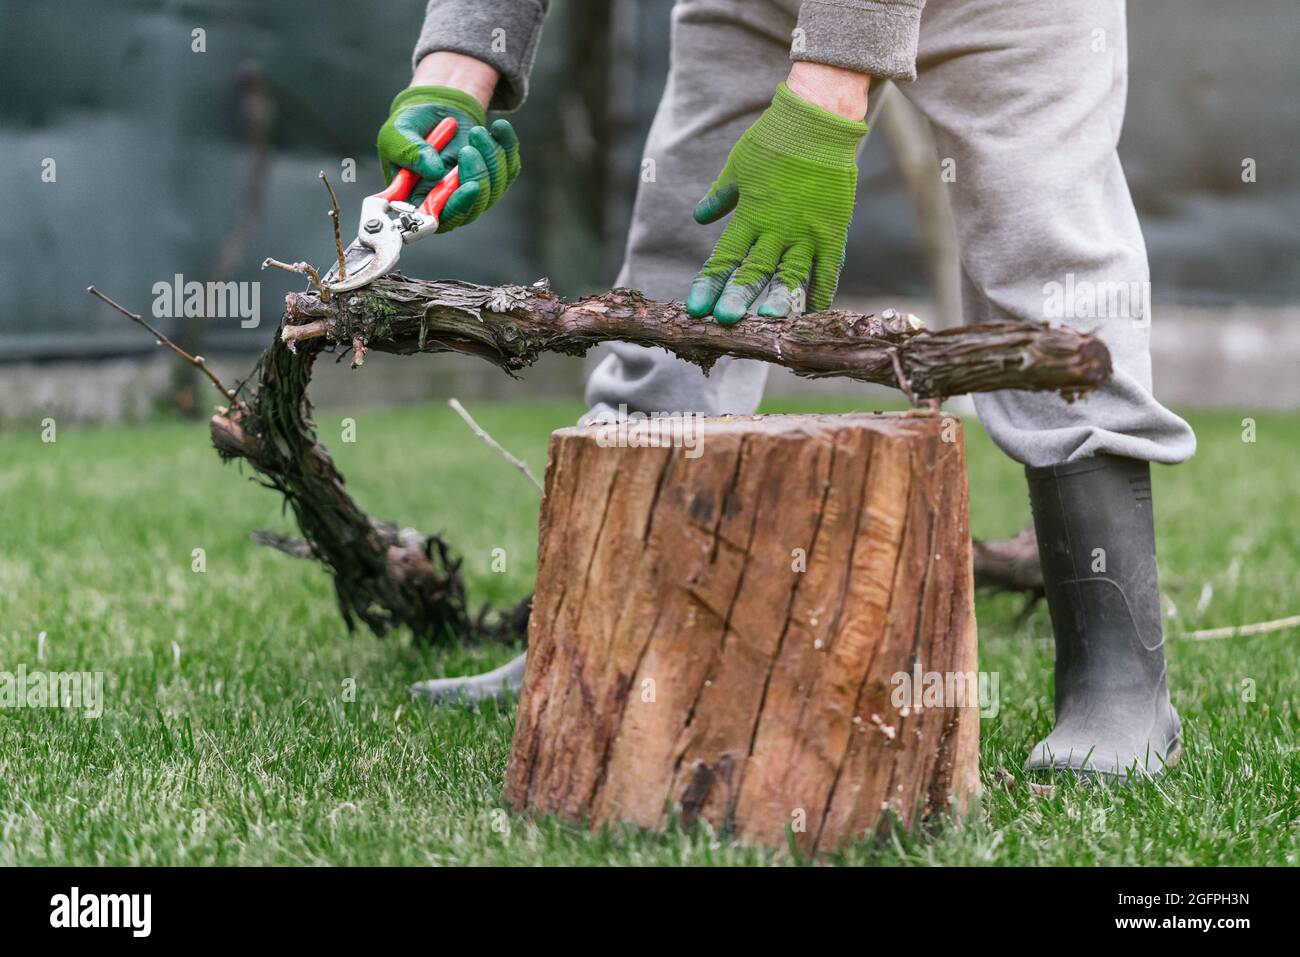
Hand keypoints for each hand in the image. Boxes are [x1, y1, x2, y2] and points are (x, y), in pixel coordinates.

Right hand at [376, 85, 520, 232]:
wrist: (431, 111)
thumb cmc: (409, 130)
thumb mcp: (397, 136)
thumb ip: (411, 153)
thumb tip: (435, 171)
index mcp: (423, 202)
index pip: (445, 219)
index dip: (459, 207)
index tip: (470, 186)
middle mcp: (453, 202)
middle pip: (476, 204)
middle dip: (476, 175)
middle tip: (468, 149)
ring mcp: (478, 191)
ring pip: (496, 185)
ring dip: (490, 157)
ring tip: (476, 131)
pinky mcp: (496, 174)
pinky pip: (511, 166)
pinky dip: (507, 146)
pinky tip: (499, 128)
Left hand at [685, 80, 867, 324]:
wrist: (819, 118)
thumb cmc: (774, 139)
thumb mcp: (738, 166)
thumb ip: (721, 196)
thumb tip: (699, 216)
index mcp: (751, 215)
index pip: (724, 258)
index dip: (709, 284)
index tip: (696, 308)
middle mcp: (777, 228)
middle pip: (754, 271)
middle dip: (737, 297)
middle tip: (724, 322)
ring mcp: (807, 232)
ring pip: (791, 275)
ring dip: (778, 300)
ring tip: (767, 322)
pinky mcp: (833, 231)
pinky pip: (828, 269)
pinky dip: (821, 292)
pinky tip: (812, 314)